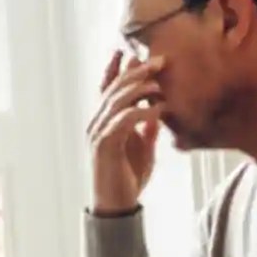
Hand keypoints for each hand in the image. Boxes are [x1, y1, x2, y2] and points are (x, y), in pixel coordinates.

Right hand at [87, 51, 163, 214]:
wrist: (117, 205)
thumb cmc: (128, 178)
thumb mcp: (143, 149)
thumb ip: (147, 129)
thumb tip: (156, 110)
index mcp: (104, 122)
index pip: (107, 89)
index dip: (115, 69)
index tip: (128, 51)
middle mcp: (96, 123)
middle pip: (113, 89)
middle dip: (135, 72)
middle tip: (157, 60)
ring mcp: (98, 133)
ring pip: (116, 101)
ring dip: (139, 89)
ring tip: (159, 83)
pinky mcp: (105, 145)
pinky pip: (123, 122)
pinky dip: (141, 113)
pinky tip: (158, 109)